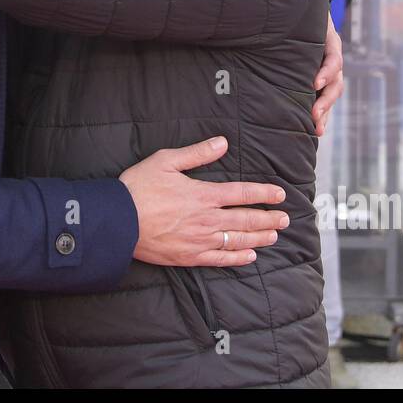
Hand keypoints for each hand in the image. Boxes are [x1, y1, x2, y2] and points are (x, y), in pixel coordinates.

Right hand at [121, 136, 290, 267]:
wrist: (118, 221)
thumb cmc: (139, 188)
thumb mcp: (166, 161)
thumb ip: (197, 153)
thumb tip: (222, 143)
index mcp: (203, 194)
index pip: (242, 194)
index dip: (264, 194)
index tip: (280, 195)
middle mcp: (207, 219)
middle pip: (246, 219)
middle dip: (268, 218)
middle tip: (285, 219)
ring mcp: (199, 240)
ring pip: (237, 240)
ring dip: (259, 237)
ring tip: (273, 235)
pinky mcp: (189, 257)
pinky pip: (220, 259)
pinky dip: (238, 258)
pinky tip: (250, 255)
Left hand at [312, 0, 345, 136]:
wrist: (286, 25)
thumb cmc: (299, 13)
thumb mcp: (309, 3)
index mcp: (329, 42)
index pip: (334, 58)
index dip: (328, 70)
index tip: (315, 82)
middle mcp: (328, 60)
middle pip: (335, 83)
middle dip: (326, 99)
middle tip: (314, 113)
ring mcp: (322, 74)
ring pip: (328, 96)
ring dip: (323, 112)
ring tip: (315, 128)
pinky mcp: (311, 85)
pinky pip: (318, 102)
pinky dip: (317, 116)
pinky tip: (310, 131)